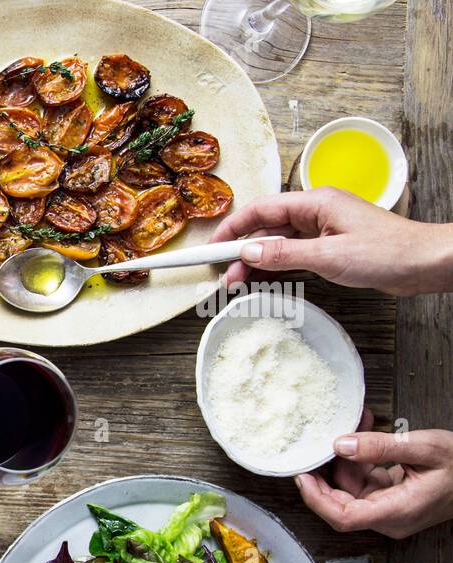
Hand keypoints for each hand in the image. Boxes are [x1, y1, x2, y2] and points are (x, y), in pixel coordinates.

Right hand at [212, 187, 452, 295]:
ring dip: (257, 263)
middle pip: (266, 228)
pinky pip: (293, 255)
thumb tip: (247, 253)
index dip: (233, 229)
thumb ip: (285, 254)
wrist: (426, 263)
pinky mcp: (331, 247)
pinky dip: (276, 268)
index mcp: (316, 203)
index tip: (212, 248)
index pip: (261, 210)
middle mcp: (317, 212)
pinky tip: (263, 281)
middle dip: (241, 252)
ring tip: (239, 284)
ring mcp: (324, 230)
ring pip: (278, 244)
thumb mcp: (329, 255)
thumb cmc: (388, 253)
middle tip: (225, 278)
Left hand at [295, 410, 452, 538]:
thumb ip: (382, 447)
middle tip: (316, 445)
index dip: (317, 499)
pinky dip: (362, 459)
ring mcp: (390, 510)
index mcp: (397, 512)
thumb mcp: (425, 448)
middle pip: (341, 502)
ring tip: (352, 425)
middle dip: (328, 471)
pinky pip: (366, 482)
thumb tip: (341, 445)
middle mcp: (390, 517)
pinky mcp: (392, 499)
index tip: (302, 476)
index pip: (343, 518)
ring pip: (352, 489)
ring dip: (347, 457)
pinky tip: (363, 433)